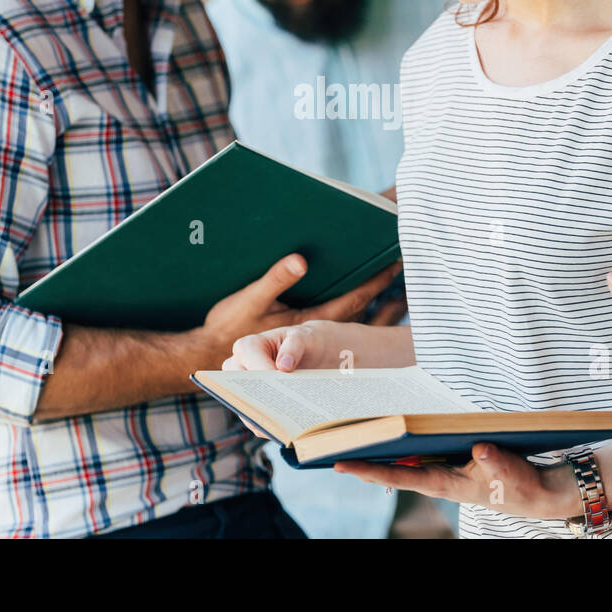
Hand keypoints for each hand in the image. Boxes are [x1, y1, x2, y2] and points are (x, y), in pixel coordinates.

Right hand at [200, 255, 399, 362]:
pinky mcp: (303, 347)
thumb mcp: (250, 299)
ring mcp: (312, 342)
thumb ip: (275, 280)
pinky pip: (335, 327)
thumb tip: (301, 260)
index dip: (375, 280)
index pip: (352, 298)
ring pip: (351, 318)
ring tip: (391, 280)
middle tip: (402, 265)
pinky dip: (350, 313)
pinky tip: (355, 299)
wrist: (209, 351)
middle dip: (379, 290)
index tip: (395, 260)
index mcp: (308, 322)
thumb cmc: (228, 324)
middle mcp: (317, 333)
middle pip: (358, 309)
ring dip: (370, 303)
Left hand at [333, 444, 579, 519]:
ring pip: (403, 460)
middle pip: (392, 467)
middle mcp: (437, 478)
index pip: (398, 476)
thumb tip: (480, 448)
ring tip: (352, 431)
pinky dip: (402, 443)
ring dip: (380, 449)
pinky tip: (390, 428)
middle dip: (364, 456)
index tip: (340, 463)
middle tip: (330, 442)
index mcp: (444, 483)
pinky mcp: (452, 462)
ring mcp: (443, 471)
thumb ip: (496, 462)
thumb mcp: (510, 473)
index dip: (368, 470)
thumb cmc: (521, 484)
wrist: (537, 492)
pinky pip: (419, 452)